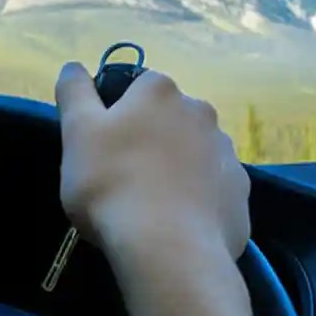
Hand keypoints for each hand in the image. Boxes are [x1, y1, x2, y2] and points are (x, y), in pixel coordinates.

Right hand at [54, 62, 249, 259]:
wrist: (168, 249)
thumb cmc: (112, 182)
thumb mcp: (76, 132)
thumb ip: (74, 92)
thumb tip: (74, 66)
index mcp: (160, 91)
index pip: (137, 88)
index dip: (117, 114)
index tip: (103, 146)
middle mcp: (201, 113)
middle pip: (169, 120)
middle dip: (150, 140)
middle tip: (123, 176)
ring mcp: (228, 155)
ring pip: (194, 155)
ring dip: (176, 169)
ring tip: (150, 206)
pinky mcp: (240, 196)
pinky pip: (212, 191)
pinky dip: (196, 201)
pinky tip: (176, 225)